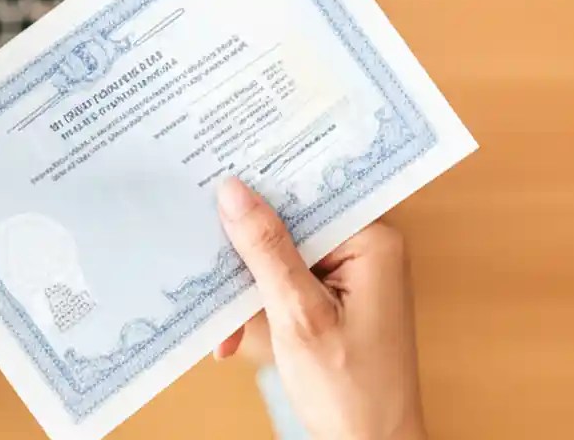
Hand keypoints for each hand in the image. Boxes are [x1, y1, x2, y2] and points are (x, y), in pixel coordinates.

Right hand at [214, 178, 426, 439]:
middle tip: (201, 252)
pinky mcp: (331, 298)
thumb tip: (234, 191)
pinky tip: (234, 336)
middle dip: (244, 250)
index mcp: (372, 241)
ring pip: (278, 255)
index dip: (260, 190)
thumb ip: (266, 249)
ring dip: (246, 287)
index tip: (213, 183)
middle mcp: (364, 250)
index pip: (307, 194)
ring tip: (223, 321)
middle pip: (289, 224)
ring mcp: (348, 275)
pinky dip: (257, 306)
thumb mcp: (299, 314)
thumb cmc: (351, 390)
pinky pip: (284, 282)